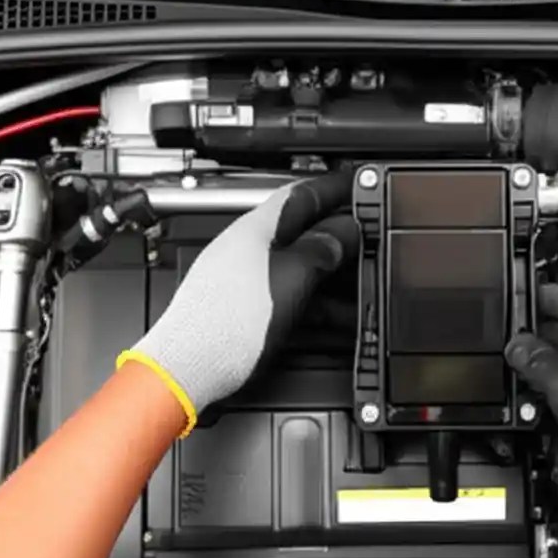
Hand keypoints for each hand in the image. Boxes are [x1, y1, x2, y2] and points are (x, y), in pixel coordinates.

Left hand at [121, 170, 357, 431]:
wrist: (187, 370)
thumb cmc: (223, 327)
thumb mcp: (289, 281)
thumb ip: (320, 251)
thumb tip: (344, 231)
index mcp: (254, 230)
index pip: (301, 193)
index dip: (334, 188)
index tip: (360, 187)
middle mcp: (246, 249)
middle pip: (301, 231)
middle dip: (339, 237)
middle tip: (370, 242)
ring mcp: (243, 278)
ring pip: (297, 266)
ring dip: (331, 276)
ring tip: (360, 289)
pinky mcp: (243, 307)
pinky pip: (288, 293)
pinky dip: (314, 301)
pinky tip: (334, 317)